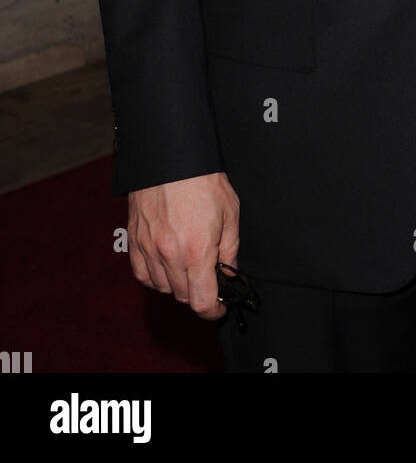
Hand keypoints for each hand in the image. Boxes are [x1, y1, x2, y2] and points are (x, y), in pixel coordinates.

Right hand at [128, 172, 239, 319]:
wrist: (171, 155)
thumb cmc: (202, 179)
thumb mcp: (230, 213)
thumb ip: (230, 250)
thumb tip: (229, 274)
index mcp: (197, 250)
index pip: (202, 302)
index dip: (214, 310)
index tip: (220, 307)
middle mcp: (170, 255)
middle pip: (183, 296)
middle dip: (199, 292)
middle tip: (209, 278)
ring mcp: (149, 248)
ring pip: (162, 287)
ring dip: (177, 284)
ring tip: (188, 266)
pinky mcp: (135, 240)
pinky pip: (142, 273)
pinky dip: (154, 276)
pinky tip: (166, 264)